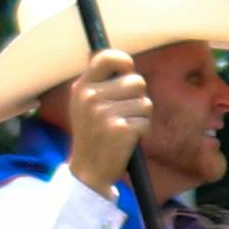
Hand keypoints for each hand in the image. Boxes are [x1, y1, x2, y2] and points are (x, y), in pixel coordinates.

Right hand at [53, 50, 152, 190]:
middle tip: (124, 113)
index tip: (127, 69)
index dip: (123, 60)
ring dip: (141, 116)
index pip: (105, 58)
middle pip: (136, 81)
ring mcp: (104, 113)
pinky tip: (127, 140)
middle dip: (138, 97)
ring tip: (125, 128)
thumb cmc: (92, 135)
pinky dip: (142, 131)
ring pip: (145, 103)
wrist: (88, 171)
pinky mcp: (120, 129)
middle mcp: (91, 98)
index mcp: (82, 88)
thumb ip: (98, 83)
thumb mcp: (84, 106)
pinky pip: (146, 121)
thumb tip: (112, 60)